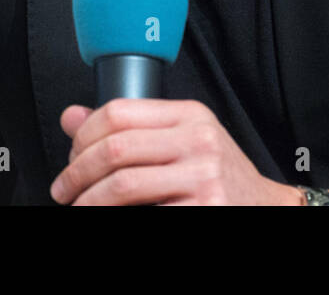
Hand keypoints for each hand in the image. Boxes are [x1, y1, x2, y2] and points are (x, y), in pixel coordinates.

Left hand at [50, 98, 303, 205]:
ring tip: (79, 208)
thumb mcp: (180, 140)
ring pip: (122, 184)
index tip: (71, 157)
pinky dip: (116, 216)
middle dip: (77, 173)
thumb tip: (71, 117)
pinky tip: (108, 217)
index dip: (82, 136)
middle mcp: (199, 140)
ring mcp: (203, 176)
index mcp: (189, 115)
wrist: (264, 207)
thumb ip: (129, 127)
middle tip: (65, 190)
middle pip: (114, 148)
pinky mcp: (205, 208)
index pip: (118, 111)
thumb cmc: (218, 177)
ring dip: (88, 202)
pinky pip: (144, 211)